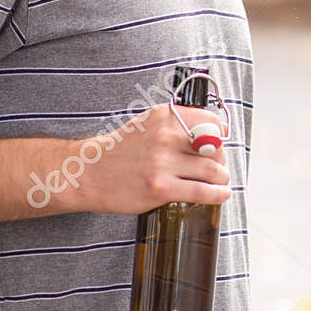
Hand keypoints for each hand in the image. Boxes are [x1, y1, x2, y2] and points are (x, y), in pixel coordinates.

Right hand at [62, 103, 230, 215]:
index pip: (211, 120)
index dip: (221, 134)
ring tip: (219, 181)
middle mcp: (166, 136)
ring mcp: (163, 163)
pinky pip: (201, 192)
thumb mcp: (149, 123)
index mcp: (165, 117)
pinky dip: (217, 194)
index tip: (220, 142)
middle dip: (221, 159)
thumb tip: (215, 133)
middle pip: (215, 148)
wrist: (89, 173)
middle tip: (217, 167)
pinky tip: (220, 194)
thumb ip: (178, 125)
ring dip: (221, 178)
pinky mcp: (160, 188)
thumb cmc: (121, 150)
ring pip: (213, 171)